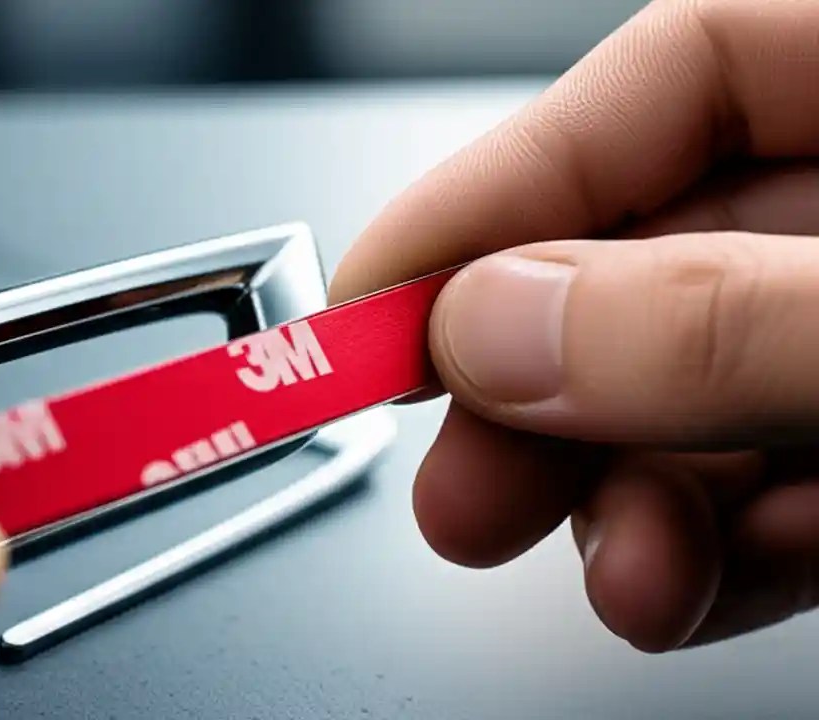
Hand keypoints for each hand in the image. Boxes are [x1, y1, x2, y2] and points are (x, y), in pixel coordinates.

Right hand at [330, 0, 818, 652]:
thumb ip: (721, 322)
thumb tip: (499, 331)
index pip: (668, 78)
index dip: (502, 185)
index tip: (376, 297)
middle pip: (661, 261)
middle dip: (548, 390)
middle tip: (457, 477)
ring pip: (709, 398)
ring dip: (631, 501)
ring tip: (613, 574)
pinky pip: (789, 486)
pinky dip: (728, 551)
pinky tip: (697, 584)